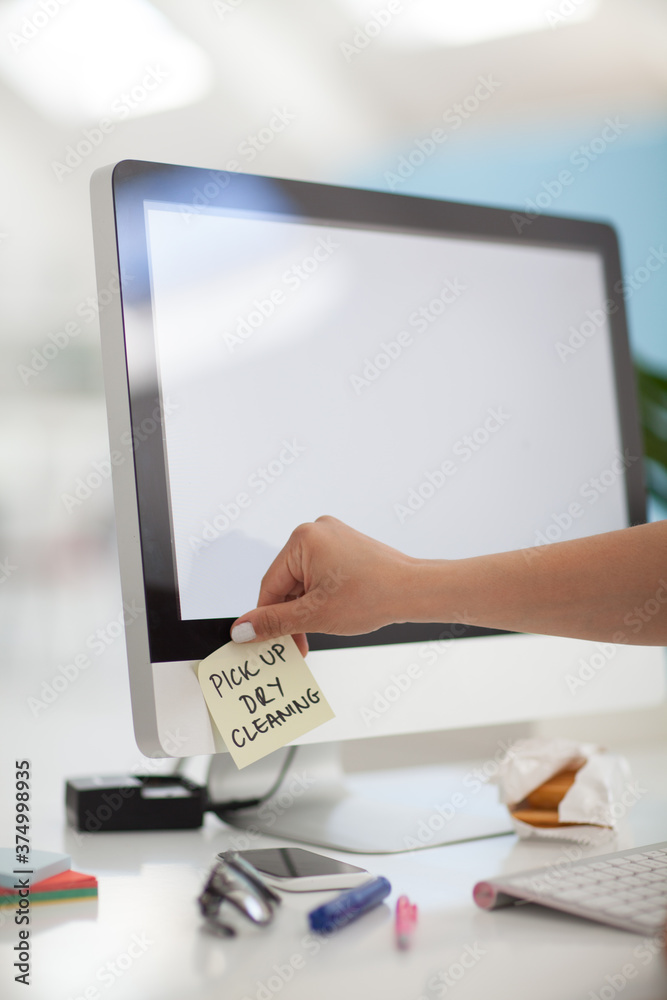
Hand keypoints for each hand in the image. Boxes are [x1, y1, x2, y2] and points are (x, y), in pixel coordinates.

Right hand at [230, 515, 417, 655]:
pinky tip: (330, 615)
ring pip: (304, 581)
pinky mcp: (347, 547)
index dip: (267, 617)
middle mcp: (317, 531)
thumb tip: (242, 629)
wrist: (414, 591)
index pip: (270, 585)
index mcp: (304, 538)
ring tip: (320, 629)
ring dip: (307, 608)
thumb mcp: (314, 615)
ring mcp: (334, 537)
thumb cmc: (373, 595)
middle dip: (292, 615)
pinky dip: (321, 596)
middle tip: (296, 643)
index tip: (263, 640)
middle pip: (287, 583)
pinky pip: (321, 574)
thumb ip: (274, 622)